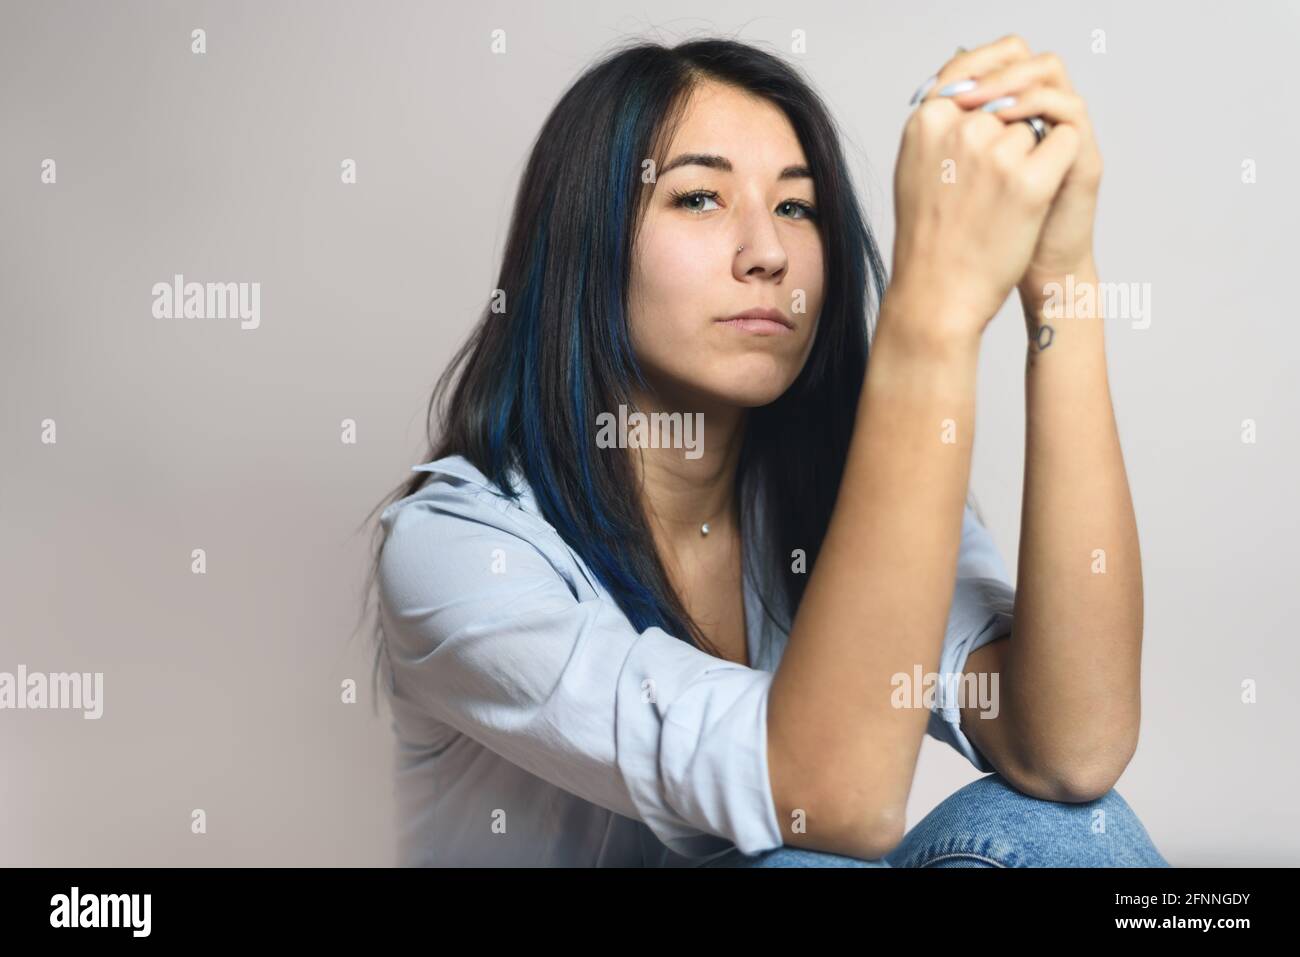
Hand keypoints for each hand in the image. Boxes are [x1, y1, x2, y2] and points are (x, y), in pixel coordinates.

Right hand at [892, 36, 1081, 349]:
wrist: (937, 296)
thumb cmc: (928, 236)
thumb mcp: (916, 167)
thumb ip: (941, 122)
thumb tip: (969, 83)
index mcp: (927, 121)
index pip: (972, 81)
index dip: (983, 113)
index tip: (972, 156)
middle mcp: (960, 129)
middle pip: (1006, 106)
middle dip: (1004, 139)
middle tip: (982, 190)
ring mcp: (996, 153)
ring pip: (1034, 126)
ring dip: (1028, 156)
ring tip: (998, 204)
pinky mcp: (1030, 179)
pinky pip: (1064, 141)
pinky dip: (1058, 163)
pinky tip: (1032, 197)